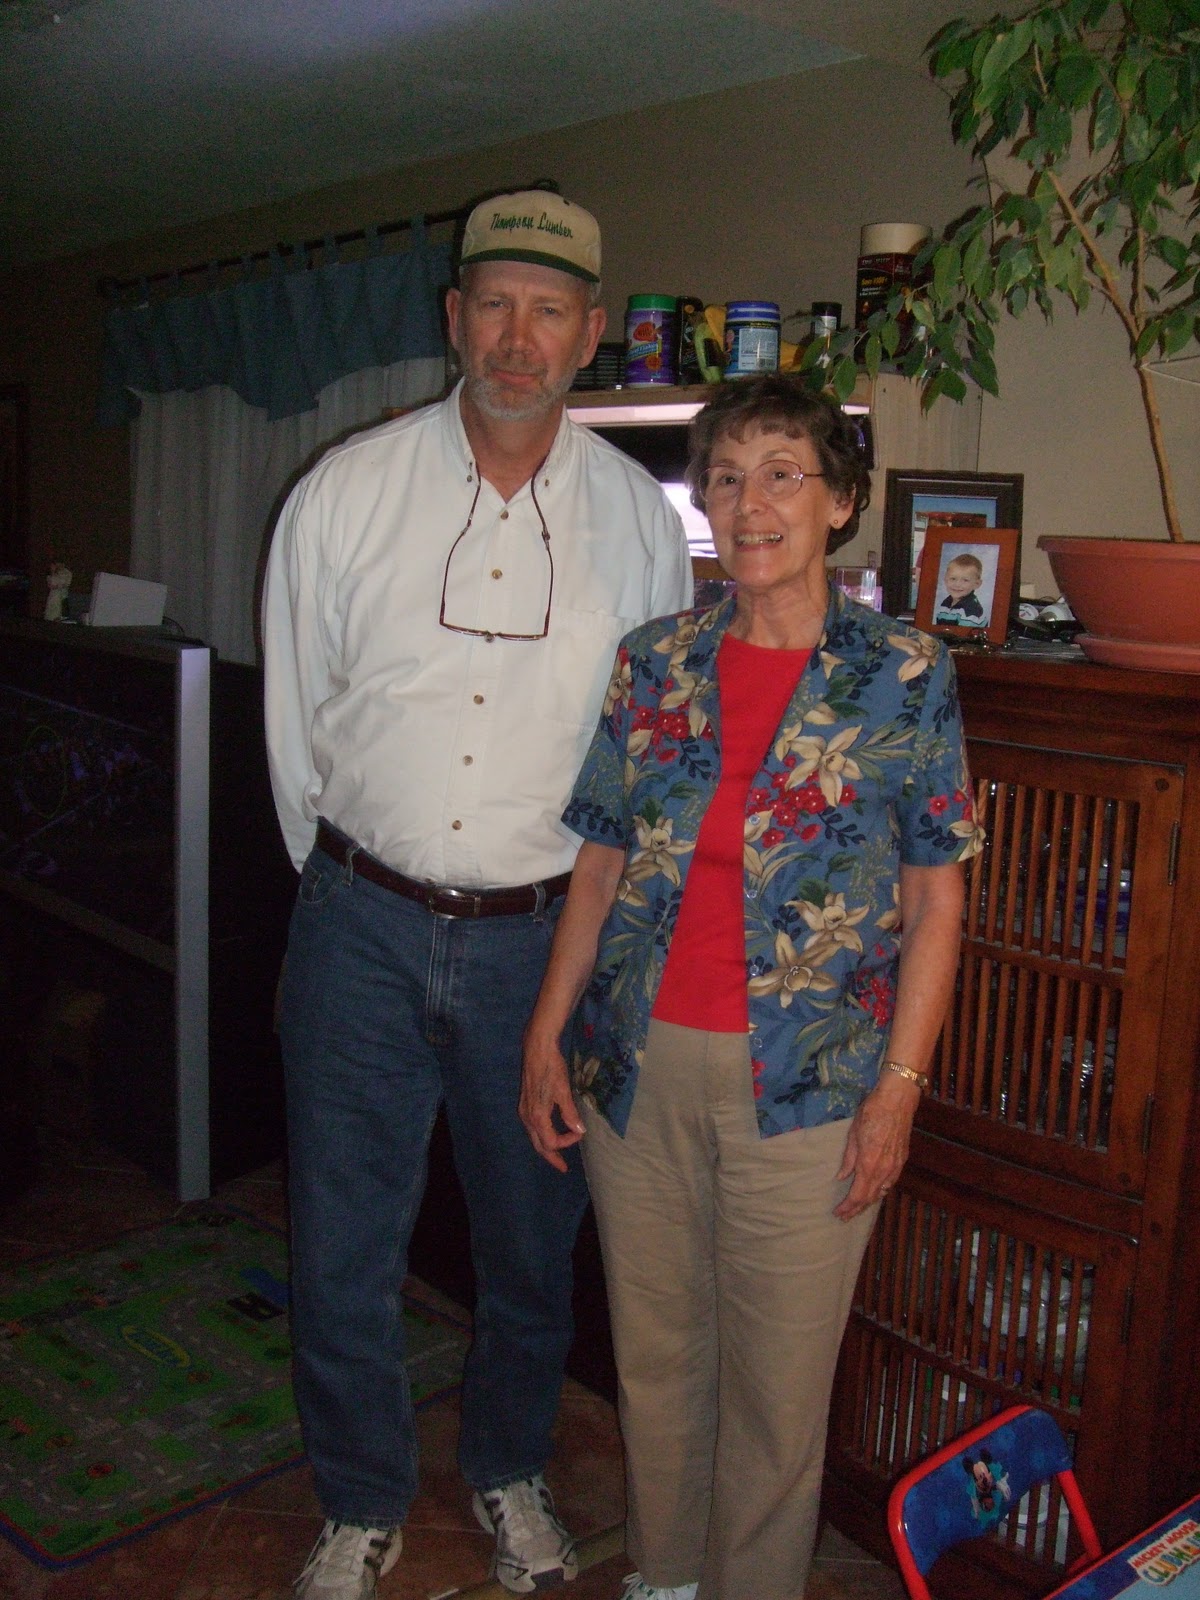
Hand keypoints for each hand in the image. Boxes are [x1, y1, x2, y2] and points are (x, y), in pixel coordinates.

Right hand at [520, 1030, 584, 1172]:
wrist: (536, 1049)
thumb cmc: (551, 1068)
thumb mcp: (563, 1091)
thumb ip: (570, 1113)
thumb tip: (579, 1130)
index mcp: (537, 1116)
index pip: (551, 1142)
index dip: (566, 1142)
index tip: (580, 1134)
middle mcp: (527, 1117)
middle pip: (538, 1144)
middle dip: (551, 1157)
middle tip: (562, 1168)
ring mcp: (524, 1110)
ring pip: (534, 1136)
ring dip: (546, 1146)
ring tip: (556, 1153)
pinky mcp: (524, 1104)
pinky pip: (532, 1127)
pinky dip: (541, 1135)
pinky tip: (549, 1132)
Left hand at [833, 1073, 918, 1219]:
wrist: (897, 1100)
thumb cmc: (871, 1113)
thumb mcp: (853, 1134)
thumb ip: (849, 1159)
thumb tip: (842, 1177)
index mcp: (869, 1164)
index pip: (858, 1195)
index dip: (848, 1207)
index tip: (838, 1213)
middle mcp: (884, 1170)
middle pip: (871, 1198)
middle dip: (857, 1209)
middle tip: (845, 1216)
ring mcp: (896, 1166)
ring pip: (882, 1192)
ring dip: (869, 1202)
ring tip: (858, 1207)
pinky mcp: (902, 1160)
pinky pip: (891, 1183)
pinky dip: (881, 1191)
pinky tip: (876, 1191)